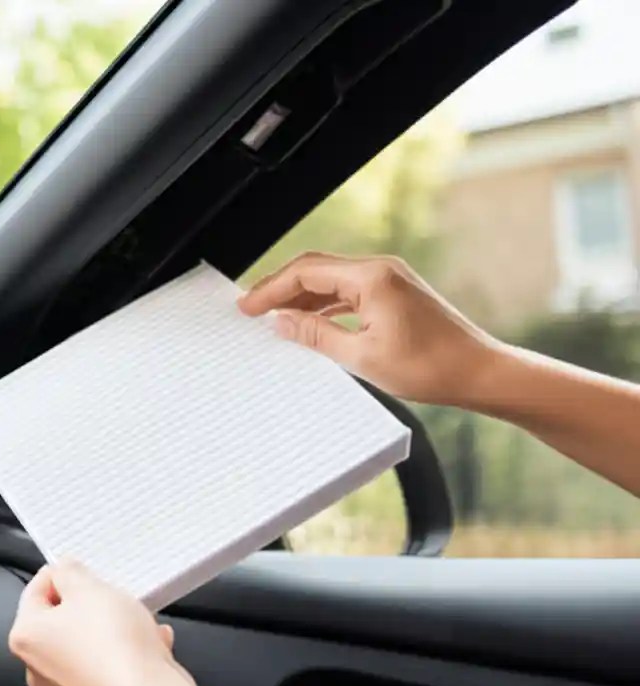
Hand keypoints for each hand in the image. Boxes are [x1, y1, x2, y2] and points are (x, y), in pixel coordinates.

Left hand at [8, 561, 217, 685]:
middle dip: (90, 603)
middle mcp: (39, 667)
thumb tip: (64, 569)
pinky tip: (150, 642)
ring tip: (135, 620)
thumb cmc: (115, 647)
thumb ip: (69, 571)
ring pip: (88, 641)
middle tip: (109, 596)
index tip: (80, 569)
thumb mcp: (88, 587)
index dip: (60, 574)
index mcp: (25, 636)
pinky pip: (109, 664)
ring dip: (113, 627)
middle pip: (61, 619)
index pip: (35, 590)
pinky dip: (127, 651)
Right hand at [237, 252, 500, 405]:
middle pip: (315, 270)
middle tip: (251, 310)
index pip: (306, 273)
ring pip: (331, 282)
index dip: (270, 289)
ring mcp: (389, 280)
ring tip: (274, 319)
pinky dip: (325, 306)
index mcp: (371, 277)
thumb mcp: (361, 356)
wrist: (481, 373)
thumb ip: (315, 335)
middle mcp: (380, 270)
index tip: (246, 307)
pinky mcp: (395, 295)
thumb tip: (281, 321)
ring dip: (301, 299)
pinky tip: (309, 324)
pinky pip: (349, 293)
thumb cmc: (431, 367)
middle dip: (280, 289)